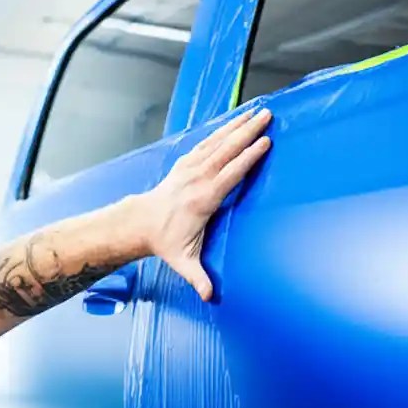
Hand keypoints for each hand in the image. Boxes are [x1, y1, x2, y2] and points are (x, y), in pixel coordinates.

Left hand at [137, 108, 272, 300]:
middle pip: (226, 150)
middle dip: (247, 132)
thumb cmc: (166, 242)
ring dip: (237, 125)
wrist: (140, 223)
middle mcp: (196, 178)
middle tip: (267, 116)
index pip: (229, 174)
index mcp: (202, 199)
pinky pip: (207, 142)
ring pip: (217, 141)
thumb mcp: (183, 262)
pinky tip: (236, 119)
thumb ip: (198, 277)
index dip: (247, 158)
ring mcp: (190, 168)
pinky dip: (222, 129)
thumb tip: (209, 297)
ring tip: (257, 111)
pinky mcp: (186, 163)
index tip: (264, 143)